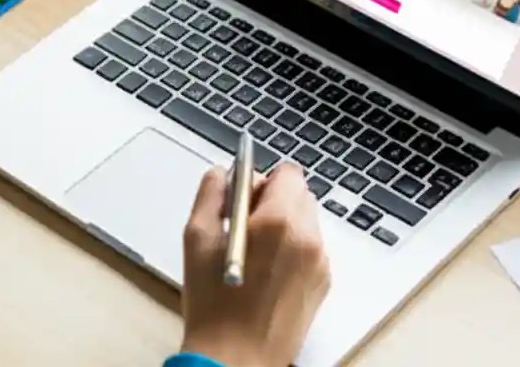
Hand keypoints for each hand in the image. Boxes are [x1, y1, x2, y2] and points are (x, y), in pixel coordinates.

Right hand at [181, 162, 331, 366]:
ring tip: (254, 254)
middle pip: (299, 193)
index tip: (243, 196)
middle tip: (243, 226)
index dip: (261, 179)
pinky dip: (292, 249)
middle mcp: (307, 237)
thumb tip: (222, 173)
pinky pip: (310, 248)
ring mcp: (320, 261)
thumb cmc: (215, 307)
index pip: (287, 171)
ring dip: (283, 225)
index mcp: (278, 221)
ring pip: (306, 220)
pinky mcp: (322, 282)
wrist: (237, 359)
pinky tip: (267, 273)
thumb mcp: (197, 239)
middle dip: (273, 200)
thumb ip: (211, 194)